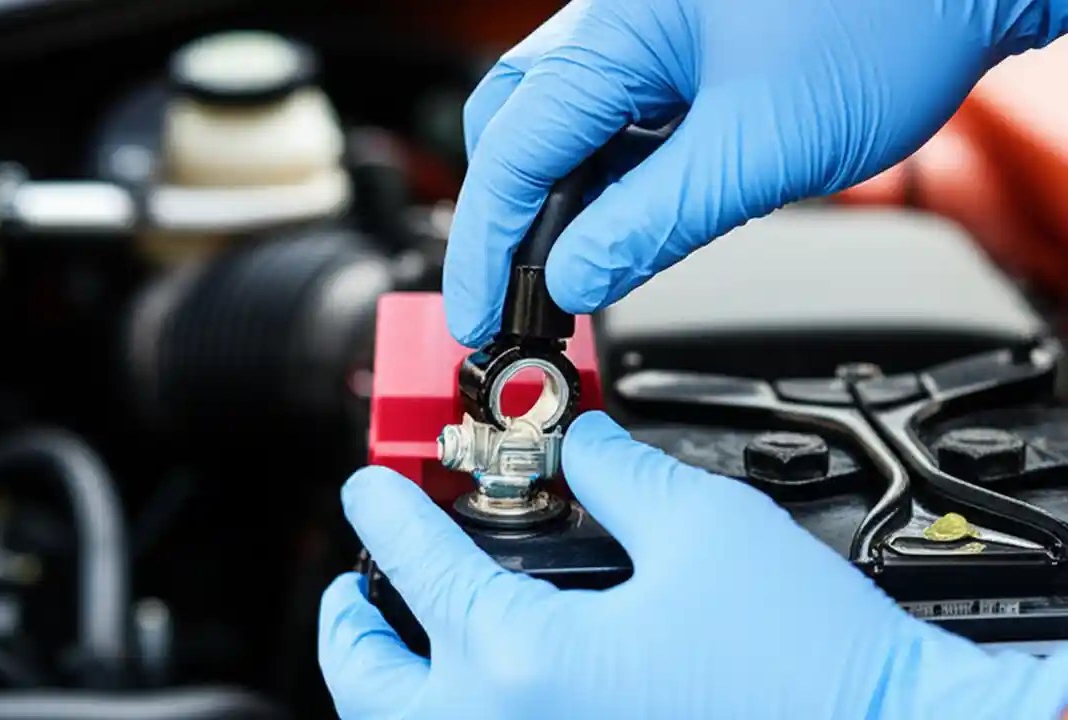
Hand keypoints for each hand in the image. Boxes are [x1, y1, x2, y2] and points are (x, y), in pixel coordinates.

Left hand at [318, 411, 1067, 719]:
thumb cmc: (811, 664)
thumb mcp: (704, 526)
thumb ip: (616, 472)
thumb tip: (582, 445)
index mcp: (523, 659)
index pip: (415, 565)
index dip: (384, 508)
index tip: (372, 486)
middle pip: (367, 687)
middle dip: (346, 625)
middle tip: (354, 583)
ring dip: (385, 687)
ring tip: (399, 642)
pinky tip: (480, 693)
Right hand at [443, 0, 1067, 346]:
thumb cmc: (888, 25)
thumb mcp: (757, 151)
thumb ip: (650, 223)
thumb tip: (576, 279)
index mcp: (615, 28)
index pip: (512, 150)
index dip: (487, 247)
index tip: (480, 316)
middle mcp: (614, 22)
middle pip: (513, 129)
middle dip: (504, 220)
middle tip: (514, 301)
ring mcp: (643, 37)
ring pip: (559, 130)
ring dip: (553, 207)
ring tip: (565, 279)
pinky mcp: (675, 59)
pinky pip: (611, 127)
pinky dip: (601, 186)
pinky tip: (614, 230)